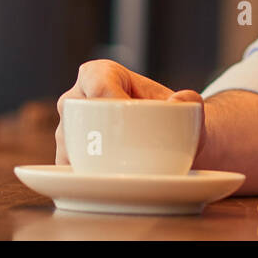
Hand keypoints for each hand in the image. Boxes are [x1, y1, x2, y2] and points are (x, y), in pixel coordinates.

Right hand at [54, 59, 203, 165]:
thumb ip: (191, 102)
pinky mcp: (67, 154)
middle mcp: (77, 97)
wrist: (167, 144)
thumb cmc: (173, 122)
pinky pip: (65, 166)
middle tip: (128, 158)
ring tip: (122, 173)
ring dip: (89, 160)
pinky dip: (83, 177)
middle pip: (75, 114)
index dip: (113, 104)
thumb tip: (180, 100)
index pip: (98, 85)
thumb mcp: (188, 110)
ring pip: (66, 143)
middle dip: (97, 136)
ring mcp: (68, 126)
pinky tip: (106, 185)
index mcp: (101, 73)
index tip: (134, 125)